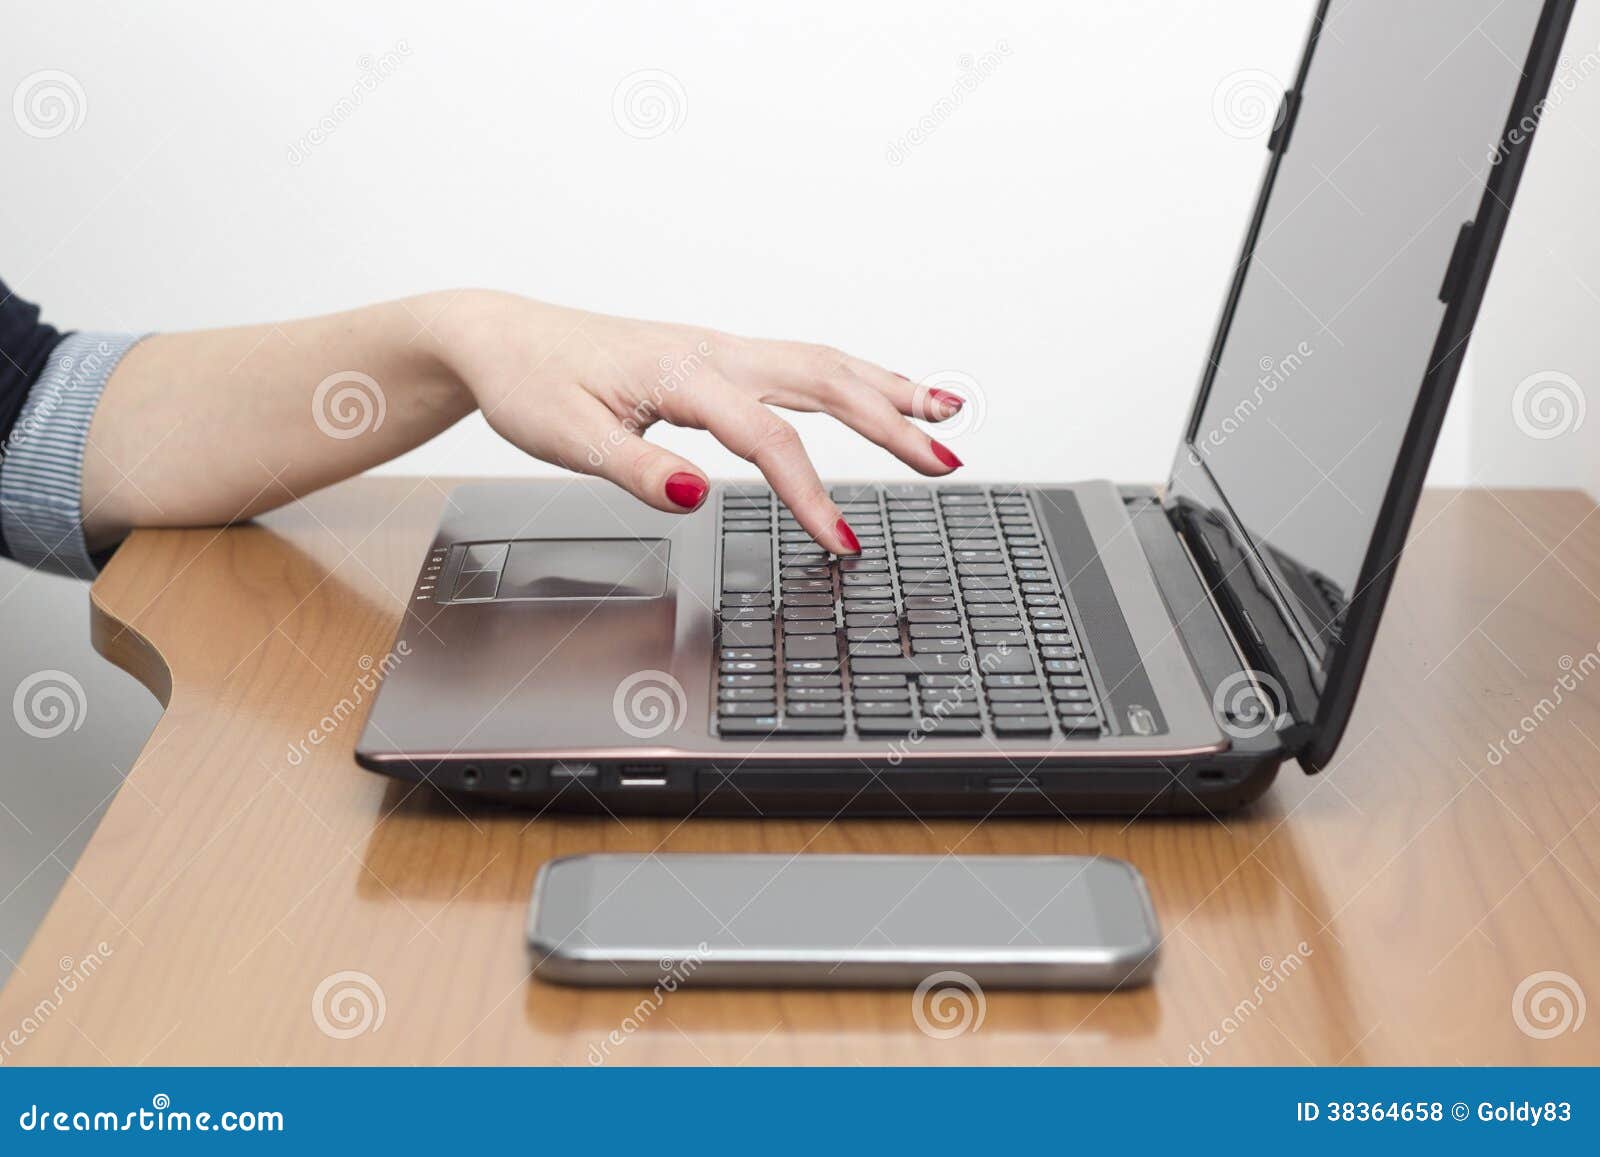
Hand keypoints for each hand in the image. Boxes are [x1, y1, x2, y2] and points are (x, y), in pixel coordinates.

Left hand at [436, 290, 965, 553]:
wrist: (504, 339)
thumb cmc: (531, 385)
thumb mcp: (567, 440)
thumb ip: (637, 470)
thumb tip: (697, 497)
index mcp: (680, 375)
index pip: (766, 438)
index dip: (811, 493)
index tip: (844, 542)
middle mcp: (712, 353)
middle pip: (822, 382)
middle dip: (891, 422)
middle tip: (947, 462)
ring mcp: (720, 350)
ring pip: (822, 364)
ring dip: (888, 389)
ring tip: (949, 411)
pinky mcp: (719, 359)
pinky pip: (802, 364)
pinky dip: (854, 378)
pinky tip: (882, 392)